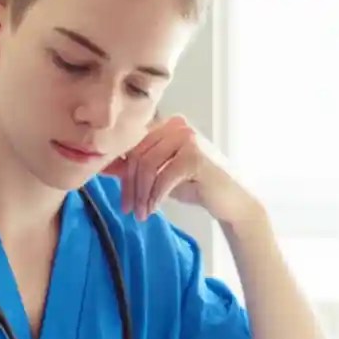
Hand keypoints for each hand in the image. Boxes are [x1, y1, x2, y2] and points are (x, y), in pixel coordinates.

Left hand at [102, 114, 259, 226]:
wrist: (231, 200)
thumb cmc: (196, 185)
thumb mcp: (161, 175)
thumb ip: (138, 167)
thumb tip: (107, 167)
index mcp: (168, 125)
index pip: (134, 145)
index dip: (122, 172)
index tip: (121, 196)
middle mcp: (177, 125)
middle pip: (138, 155)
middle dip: (130, 186)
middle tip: (129, 209)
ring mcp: (188, 138)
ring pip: (148, 166)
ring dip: (141, 194)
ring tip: (141, 213)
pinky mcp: (195, 156)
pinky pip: (163, 177)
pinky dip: (155, 196)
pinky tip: (153, 209)